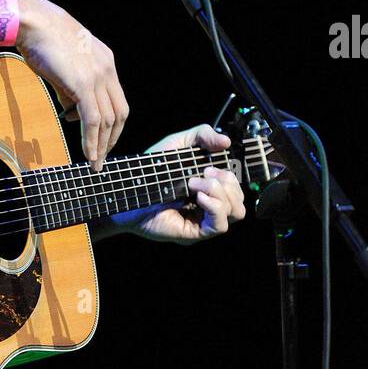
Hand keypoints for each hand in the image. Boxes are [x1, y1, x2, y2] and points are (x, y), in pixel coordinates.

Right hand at [17, 0, 128, 171]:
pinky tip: (88, 154)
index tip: (102, 139)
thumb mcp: (62, 65)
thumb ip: (69, 88)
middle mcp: (107, 70)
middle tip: (102, 157)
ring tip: (94, 162)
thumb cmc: (42, 40)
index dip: (111, 124)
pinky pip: (93, 120)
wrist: (34, 22)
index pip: (116, 100)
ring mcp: (97, 77)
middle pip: (119, 113)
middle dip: (111, 139)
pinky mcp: (83, 84)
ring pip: (107, 120)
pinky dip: (91, 140)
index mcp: (106, 62)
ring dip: (101, 145)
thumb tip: (70, 110)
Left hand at [132, 123, 246, 242]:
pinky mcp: (195, 233)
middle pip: (240, 199)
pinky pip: (220, 225)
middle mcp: (209, 206)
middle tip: (202, 172)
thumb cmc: (150, 170)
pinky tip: (198, 197)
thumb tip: (227, 142)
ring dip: (219, 192)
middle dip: (226, 181)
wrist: (129, 189)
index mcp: (209, 188)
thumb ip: (202, 135)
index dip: (232, 174)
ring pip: (236, 212)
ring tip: (194, 183)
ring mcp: (203, 221)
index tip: (213, 164)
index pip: (237, 187)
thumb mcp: (178, 144)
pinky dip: (214, 207)